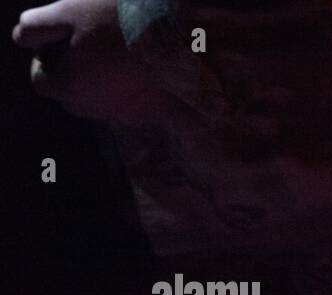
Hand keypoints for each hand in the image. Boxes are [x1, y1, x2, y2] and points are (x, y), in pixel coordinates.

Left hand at [13, 0, 176, 123]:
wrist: (180, 38)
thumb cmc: (118, 20)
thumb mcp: (68, 11)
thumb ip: (36, 26)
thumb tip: (21, 40)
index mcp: (68, 86)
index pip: (40, 81)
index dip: (46, 58)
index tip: (64, 39)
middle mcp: (94, 109)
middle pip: (70, 96)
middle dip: (73, 74)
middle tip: (92, 44)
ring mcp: (125, 115)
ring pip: (100, 102)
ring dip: (102, 83)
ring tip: (118, 54)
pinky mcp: (152, 116)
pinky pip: (130, 106)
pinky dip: (129, 90)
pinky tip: (139, 67)